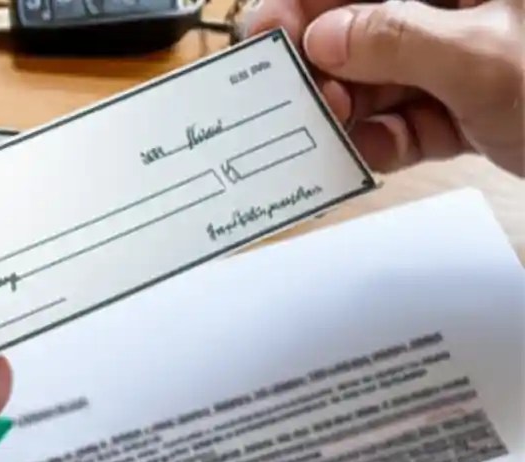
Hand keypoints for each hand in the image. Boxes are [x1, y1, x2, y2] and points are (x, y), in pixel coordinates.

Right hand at [243, 0, 523, 174]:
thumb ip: (398, 41)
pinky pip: (406, 124)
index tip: (267, 37)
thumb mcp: (486, 59)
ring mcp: (463, 65)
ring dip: (346, 111)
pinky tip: (362, 155)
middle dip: (324, 66)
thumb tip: (323, 39)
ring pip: (379, 81)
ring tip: (328, 131)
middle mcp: (459, 15)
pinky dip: (380, 143)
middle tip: (298, 97)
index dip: (304, 5)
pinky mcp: (470, 113)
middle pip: (363, 30)